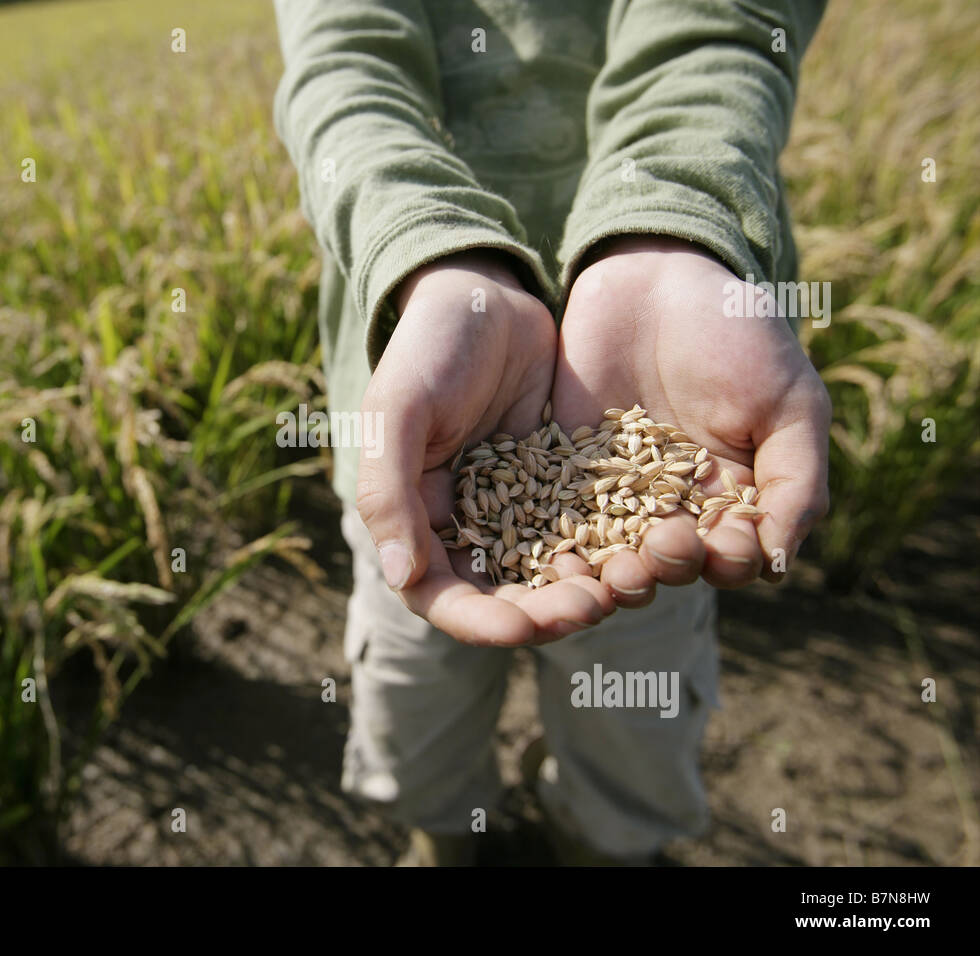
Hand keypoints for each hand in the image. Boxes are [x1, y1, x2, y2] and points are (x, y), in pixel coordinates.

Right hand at [356, 250, 614, 645]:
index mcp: (415, 516)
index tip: (522, 629)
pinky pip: (587, 528)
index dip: (479, 621)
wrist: (487, 294)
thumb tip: (399, 574)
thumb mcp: (398, 411)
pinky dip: (610, 544)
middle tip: (590, 606)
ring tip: (621, 583)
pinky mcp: (560, 483)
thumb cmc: (428, 347)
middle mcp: (464, 523)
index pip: (441, 595)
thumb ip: (389, 491)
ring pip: (550, 570)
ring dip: (582, 587)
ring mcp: (515, 506)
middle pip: (503, 595)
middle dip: (543, 612)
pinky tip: (643, 545)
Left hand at [550, 236, 830, 606]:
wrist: (657, 280)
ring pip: (611, 551)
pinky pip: (555, 515)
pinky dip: (555, 539)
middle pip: (668, 561)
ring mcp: (613, 493)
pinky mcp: (562, 470)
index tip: (724, 548)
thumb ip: (796, 481)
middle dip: (666, 567)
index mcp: (732, 500)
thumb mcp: (789, 402)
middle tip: (658, 553)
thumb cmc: (738, 335)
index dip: (729, 560)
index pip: (731, 554)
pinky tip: (551, 554)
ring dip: (611, 570)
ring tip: (607, 570)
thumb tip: (780, 562)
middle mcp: (672, 508)